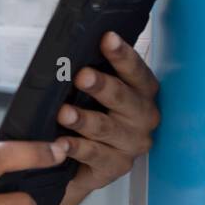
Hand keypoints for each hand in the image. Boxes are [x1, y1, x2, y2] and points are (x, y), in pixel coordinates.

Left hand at [55, 30, 160, 193]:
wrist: (75, 161)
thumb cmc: (86, 114)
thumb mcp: (87, 92)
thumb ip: (87, 73)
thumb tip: (67, 52)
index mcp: (140, 92)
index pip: (135, 71)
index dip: (122, 55)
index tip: (107, 38)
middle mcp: (142, 117)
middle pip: (125, 99)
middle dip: (103, 86)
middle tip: (82, 76)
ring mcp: (131, 144)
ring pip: (108, 128)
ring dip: (85, 120)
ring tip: (64, 113)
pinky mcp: (116, 167)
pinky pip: (96, 155)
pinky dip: (77, 148)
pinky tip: (62, 144)